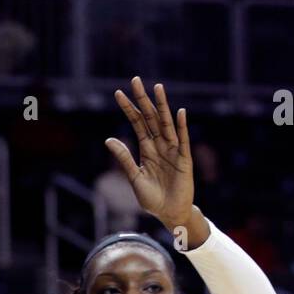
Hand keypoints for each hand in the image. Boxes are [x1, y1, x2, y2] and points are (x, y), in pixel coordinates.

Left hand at [106, 77, 194, 229]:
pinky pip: (183, 140)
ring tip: (157, 88)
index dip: (128, 108)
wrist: (169, 214)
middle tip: (135, 80)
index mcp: (146, 149)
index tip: (118, 93)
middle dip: (143, 100)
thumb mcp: (135, 178)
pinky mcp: (184, 159)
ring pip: (166, 124)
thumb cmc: (152, 199)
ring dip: (162, 106)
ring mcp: (172, 150)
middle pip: (150, 117)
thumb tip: (108, 140)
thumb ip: (124, 159)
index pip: (136, 123)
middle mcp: (159, 145)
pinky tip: (179, 113)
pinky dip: (181, 127)